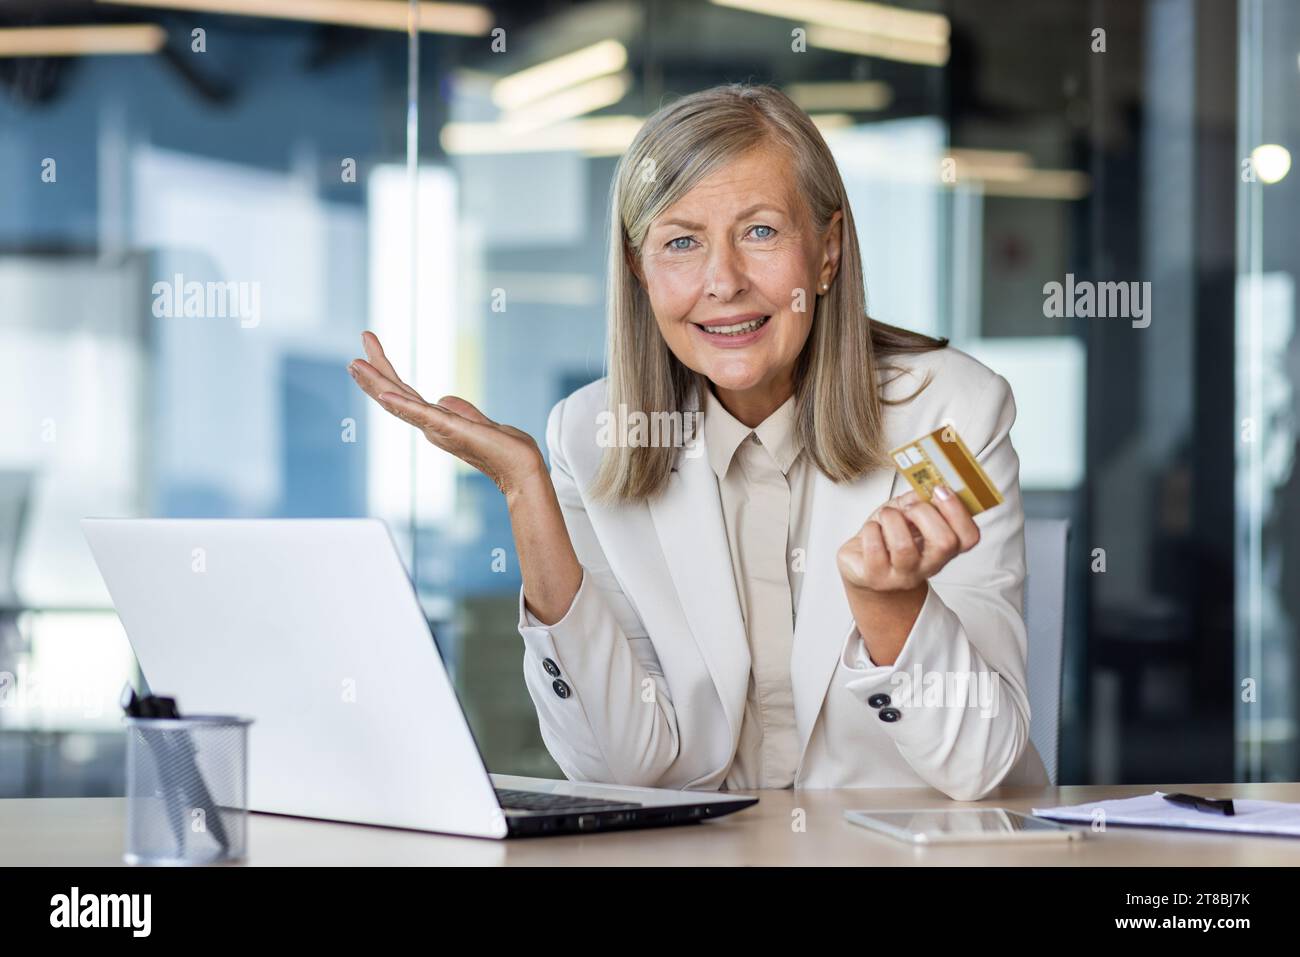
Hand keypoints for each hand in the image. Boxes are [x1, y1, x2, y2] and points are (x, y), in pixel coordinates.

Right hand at [347, 331, 545, 495]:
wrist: (521, 467)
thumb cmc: (503, 448)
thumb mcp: (477, 420)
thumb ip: (459, 408)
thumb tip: (444, 398)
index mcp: (435, 421)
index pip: (403, 394)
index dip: (384, 372)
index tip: (369, 347)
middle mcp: (431, 426)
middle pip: (394, 396)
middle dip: (373, 375)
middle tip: (352, 356)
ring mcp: (437, 429)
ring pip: (399, 403)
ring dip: (376, 384)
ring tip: (355, 365)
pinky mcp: (449, 430)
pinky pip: (421, 415)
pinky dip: (402, 405)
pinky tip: (384, 394)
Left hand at [836, 485, 979, 594]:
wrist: (866, 567)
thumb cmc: (890, 537)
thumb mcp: (909, 513)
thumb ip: (920, 499)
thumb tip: (927, 483)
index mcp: (945, 548)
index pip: (969, 536)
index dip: (957, 510)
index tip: (939, 490)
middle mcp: (929, 565)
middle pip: (944, 542)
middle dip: (924, 512)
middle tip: (909, 507)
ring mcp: (903, 575)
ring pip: (904, 546)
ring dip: (892, 519)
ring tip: (887, 516)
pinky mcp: (876, 577)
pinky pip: (874, 548)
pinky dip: (871, 529)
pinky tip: (873, 531)